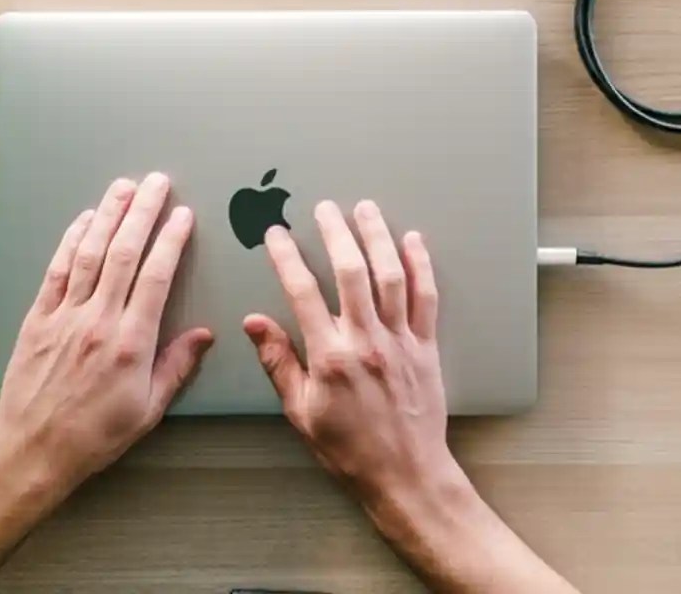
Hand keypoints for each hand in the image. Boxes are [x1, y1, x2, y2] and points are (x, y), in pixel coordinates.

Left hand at [0, 173, 213, 500]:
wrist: (32, 451)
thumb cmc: (94, 437)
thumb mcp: (149, 409)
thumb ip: (177, 366)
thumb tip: (204, 335)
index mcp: (131, 342)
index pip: (156, 277)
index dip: (171, 240)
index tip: (183, 215)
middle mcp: (97, 321)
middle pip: (123, 252)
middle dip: (142, 212)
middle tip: (157, 182)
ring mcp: (65, 317)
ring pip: (90, 253)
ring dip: (108, 215)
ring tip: (123, 187)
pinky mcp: (39, 320)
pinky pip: (57, 271)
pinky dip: (71, 241)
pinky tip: (84, 221)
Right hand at [244, 200, 456, 504]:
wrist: (404, 473)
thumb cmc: (348, 449)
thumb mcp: (301, 412)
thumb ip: (279, 362)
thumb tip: (254, 323)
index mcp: (329, 357)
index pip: (302, 292)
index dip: (287, 257)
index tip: (276, 234)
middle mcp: (366, 341)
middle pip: (351, 272)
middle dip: (336, 233)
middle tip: (325, 208)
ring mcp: (401, 341)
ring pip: (391, 276)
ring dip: (378, 237)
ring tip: (366, 209)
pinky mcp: (426, 346)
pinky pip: (426, 297)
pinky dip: (421, 265)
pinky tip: (413, 241)